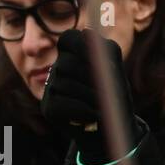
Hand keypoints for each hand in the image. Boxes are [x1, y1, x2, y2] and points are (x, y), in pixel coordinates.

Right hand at [40, 29, 137, 164]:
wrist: (112, 126)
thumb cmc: (115, 95)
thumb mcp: (116, 72)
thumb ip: (106, 54)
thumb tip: (93, 45)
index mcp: (77, 54)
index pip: (70, 38)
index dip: (81, 44)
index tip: (98, 55)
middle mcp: (60, 67)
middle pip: (67, 63)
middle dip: (91, 76)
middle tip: (109, 88)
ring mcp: (52, 87)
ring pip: (66, 84)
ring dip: (91, 95)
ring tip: (106, 105)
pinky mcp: (49, 107)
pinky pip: (62, 104)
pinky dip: (83, 109)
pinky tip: (96, 115)